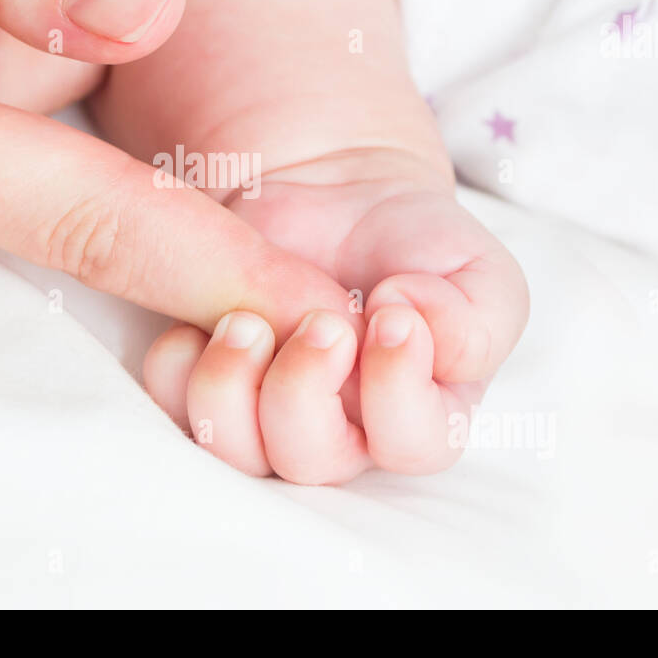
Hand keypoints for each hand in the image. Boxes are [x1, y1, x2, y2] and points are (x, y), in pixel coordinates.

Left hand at [142, 150, 529, 483]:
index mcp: (418, 415)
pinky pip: (175, 408)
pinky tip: (199, 324)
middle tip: (317, 323)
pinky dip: (178, 368)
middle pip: (312, 462)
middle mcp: (340, 431)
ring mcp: (266, 414)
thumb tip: (416, 330)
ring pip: (237, 449)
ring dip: (233, 386)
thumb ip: (480, 322)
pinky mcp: (209, 383)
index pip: (414, 446)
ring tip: (245, 321)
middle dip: (304, 392)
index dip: (398, 392)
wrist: (342, 196)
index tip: (391, 314)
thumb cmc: (416, 246)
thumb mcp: (483, 273)